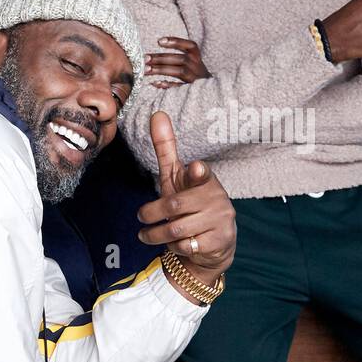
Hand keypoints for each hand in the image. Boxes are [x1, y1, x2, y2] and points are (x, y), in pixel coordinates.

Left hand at [137, 110, 235, 287]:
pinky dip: (173, 247)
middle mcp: (216, 198)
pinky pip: (185, 246)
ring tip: (148, 234)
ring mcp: (220, 220)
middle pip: (174, 206)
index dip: (198, 173)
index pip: (202, 175)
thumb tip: (157, 114)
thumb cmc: (190, 205)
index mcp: (204, 180)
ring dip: (156, 234)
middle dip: (152, 213)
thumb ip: (167, 149)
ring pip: (177, 229)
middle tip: (142, 217)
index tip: (196, 168)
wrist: (213, 245)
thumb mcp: (176, 178)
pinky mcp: (219, 242)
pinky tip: (177, 244)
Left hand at [144, 36, 209, 88]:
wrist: (212, 95)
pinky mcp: (192, 91)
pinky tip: (155, 83)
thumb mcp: (192, 65)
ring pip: (180, 71)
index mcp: (198, 59)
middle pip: (181, 59)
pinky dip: (168, 84)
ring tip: (146, 70)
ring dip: (162, 69)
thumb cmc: (195, 77)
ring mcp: (196, 79)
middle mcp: (199, 68)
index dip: (177, 42)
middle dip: (161, 58)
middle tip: (145, 59)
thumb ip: (178, 58)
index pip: (191, 46)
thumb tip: (155, 53)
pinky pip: (180, 87)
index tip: (159, 41)